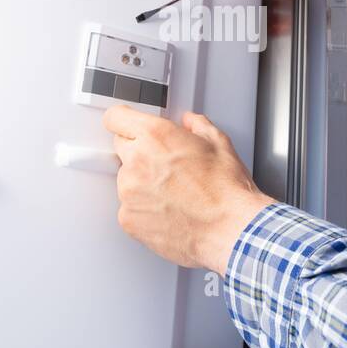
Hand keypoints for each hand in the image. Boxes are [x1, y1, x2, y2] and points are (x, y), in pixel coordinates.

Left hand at [104, 106, 273, 275]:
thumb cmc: (227, 191)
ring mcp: (129, 191)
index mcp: (155, 136)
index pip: (115, 117)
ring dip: (141, 183)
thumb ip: (197, 126)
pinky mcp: (128, 218)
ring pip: (125, 180)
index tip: (128, 126)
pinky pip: (129, 208)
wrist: (230, 230)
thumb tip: (190, 122)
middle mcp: (137, 161)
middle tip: (165, 166)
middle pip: (121, 147)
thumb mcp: (219, 144)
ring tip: (173, 193)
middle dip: (139, 152)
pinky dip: (143, 210)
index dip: (124, 121)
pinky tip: (168, 211)